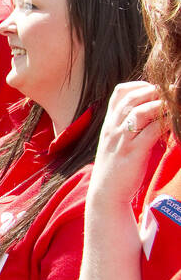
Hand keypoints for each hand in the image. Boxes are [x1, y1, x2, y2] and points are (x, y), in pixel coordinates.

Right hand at [87, 81, 164, 208]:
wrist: (106, 193)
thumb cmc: (116, 168)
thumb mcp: (118, 142)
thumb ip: (130, 127)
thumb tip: (153, 115)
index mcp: (109, 123)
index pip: (120, 92)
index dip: (140, 85)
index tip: (157, 90)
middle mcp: (113, 128)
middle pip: (132, 97)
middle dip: (154, 91)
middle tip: (173, 93)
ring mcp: (121, 140)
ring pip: (140, 111)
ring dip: (161, 104)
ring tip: (176, 103)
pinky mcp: (132, 152)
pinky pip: (151, 131)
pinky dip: (165, 123)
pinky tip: (175, 122)